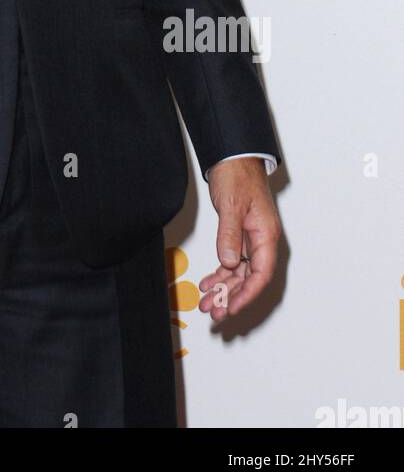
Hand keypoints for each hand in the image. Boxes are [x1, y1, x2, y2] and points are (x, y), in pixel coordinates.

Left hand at [198, 157, 281, 321]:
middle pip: (250, 278)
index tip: (232, 309)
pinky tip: (208, 283)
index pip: (261, 274)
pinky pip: (233, 262)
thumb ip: (229, 235)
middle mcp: (261, 241)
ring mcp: (250, 239)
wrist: (233, 157)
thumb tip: (230, 263)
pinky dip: (221, 273)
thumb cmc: (237, 176)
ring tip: (206, 303)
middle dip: (231, 297)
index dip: (247, 295)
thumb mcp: (231, 205)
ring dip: (224, 289)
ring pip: (239, 273)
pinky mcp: (239, 235)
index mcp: (266, 235)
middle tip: (213, 313)